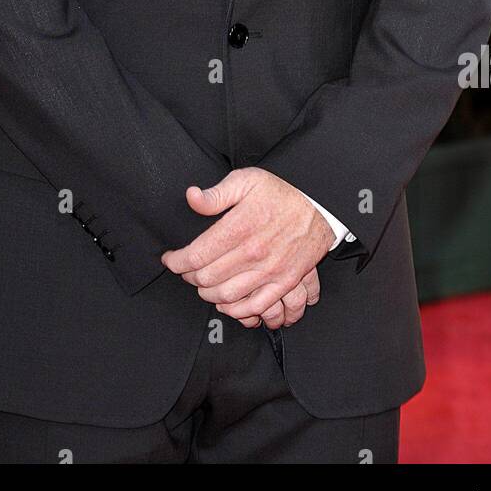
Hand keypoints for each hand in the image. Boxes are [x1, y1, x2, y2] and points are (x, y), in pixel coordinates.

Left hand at [161, 168, 333, 323]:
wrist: (319, 205)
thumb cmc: (281, 192)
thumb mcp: (246, 180)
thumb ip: (216, 193)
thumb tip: (191, 196)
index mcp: (240, 227)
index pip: (196, 255)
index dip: (177, 261)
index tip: (171, 259)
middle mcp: (253, 253)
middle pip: (207, 278)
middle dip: (189, 277)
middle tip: (186, 270)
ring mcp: (270, 271)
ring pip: (226, 296)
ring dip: (208, 294)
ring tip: (203, 284)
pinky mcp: (284, 282)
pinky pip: (255, 307)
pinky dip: (236, 311)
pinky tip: (227, 302)